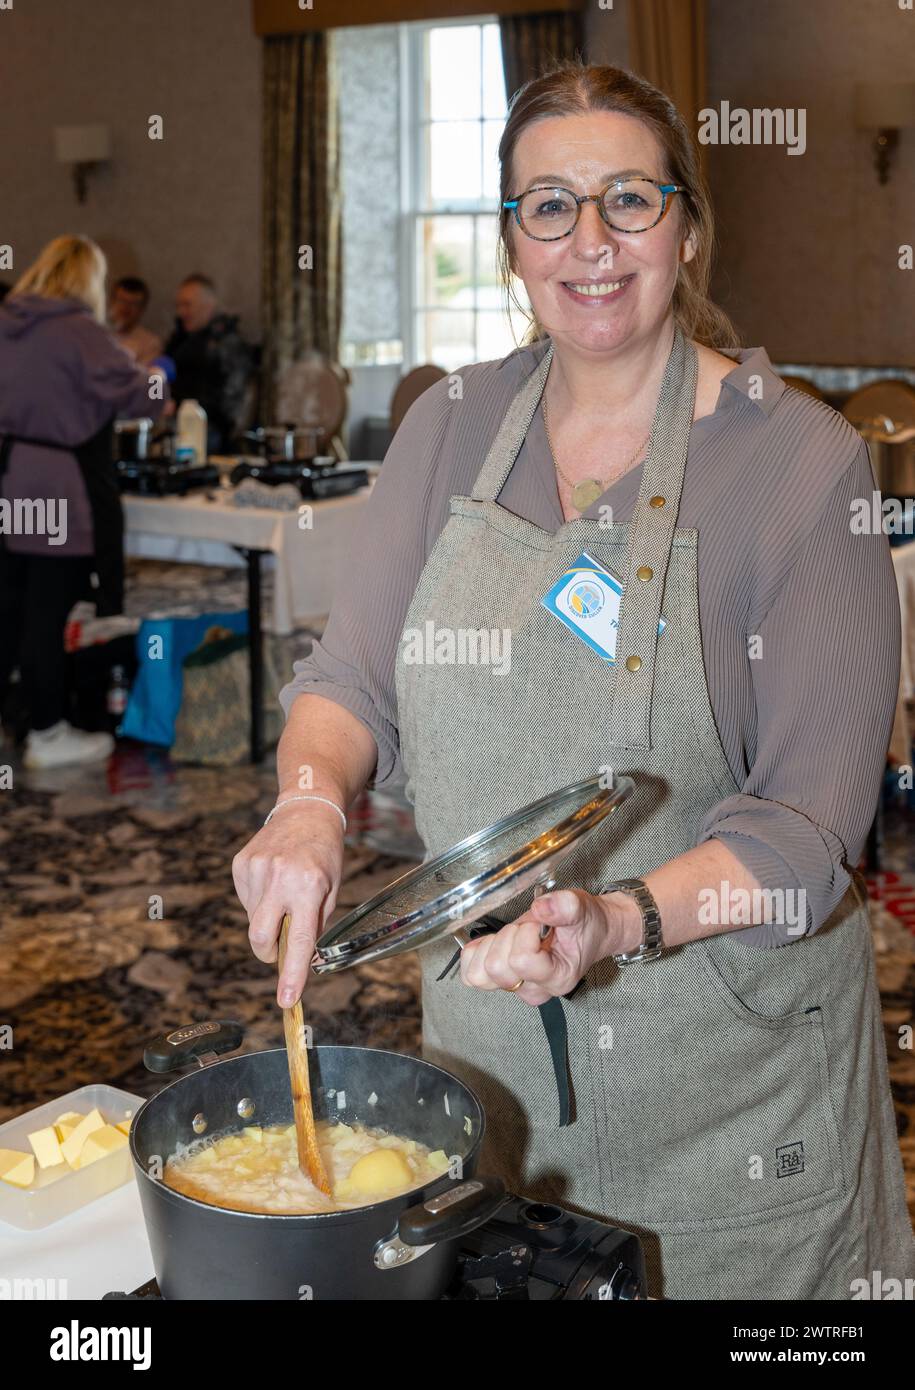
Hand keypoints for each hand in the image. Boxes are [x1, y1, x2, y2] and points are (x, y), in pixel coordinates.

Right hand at [232, 800, 344, 1006]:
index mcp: (309, 886)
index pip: (299, 940)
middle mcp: (280, 878)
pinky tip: (273, 880)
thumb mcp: (332, 888)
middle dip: (268, 952)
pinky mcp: (241, 864)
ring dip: (268, 918)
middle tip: (279, 948)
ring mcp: (256, 870)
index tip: (287, 1000)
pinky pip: (246, 899)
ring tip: (285, 892)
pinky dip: (259, 901)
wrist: (306, 811)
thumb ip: (315, 923)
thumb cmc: (325, 853)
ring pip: (253, 919)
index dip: (292, 974)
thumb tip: (298, 957)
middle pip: (260, 937)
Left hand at [459, 888, 637, 1005]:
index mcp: (557, 978)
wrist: (586, 933)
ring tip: (514, 937)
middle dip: (509, 937)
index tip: (540, 925)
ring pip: (478, 975)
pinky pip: (469, 972)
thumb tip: (541, 908)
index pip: (522, 961)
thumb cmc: (583, 925)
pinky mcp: (497, 981)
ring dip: (492, 946)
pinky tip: (498, 942)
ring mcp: (514, 988)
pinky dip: (478, 952)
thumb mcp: (580, 908)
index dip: (525, 934)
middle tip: (528, 929)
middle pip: (497, 968)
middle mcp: (534, 989)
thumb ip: (564, 906)